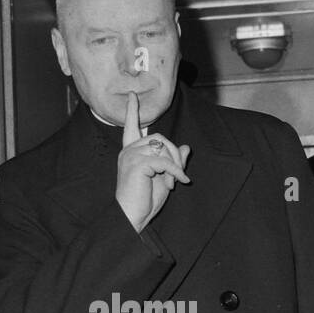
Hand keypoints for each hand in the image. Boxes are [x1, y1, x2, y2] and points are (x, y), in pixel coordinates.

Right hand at [116, 91, 190, 231]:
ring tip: (175, 182)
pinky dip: (175, 171)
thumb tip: (185, 147)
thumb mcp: (164, 178)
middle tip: (179, 174)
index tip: (132, 95)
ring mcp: (130, 155)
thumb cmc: (145, 201)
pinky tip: (178, 183)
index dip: (131, 111)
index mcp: (131, 152)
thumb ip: (173, 161)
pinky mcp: (137, 163)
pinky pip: (164, 160)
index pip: (131, 127)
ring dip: (175, 164)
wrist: (132, 217)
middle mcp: (128, 150)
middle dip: (174, 154)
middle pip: (159, 137)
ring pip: (163, 147)